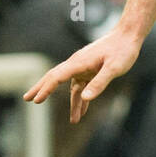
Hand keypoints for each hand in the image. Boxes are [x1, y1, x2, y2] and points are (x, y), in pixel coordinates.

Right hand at [23, 26, 143, 123]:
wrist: (128, 35)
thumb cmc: (122, 50)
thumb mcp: (114, 68)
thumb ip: (100, 83)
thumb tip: (85, 98)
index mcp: (79, 62)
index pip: (57, 76)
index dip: (46, 89)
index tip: (36, 100)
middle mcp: (77, 64)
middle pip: (54, 78)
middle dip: (41, 89)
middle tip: (27, 99)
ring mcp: (84, 67)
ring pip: (71, 87)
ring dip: (71, 103)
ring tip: (73, 121)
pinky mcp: (92, 70)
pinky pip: (82, 87)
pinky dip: (82, 99)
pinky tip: (83, 112)